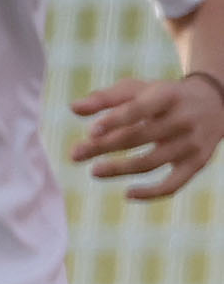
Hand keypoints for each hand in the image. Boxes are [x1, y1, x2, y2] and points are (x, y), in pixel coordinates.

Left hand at [68, 74, 223, 200]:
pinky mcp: (196, 163)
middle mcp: (182, 119)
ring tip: (93, 171)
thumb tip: (73, 108)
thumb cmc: (163, 96)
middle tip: (75, 155)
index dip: (115, 120)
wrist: (214, 104)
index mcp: (167, 96)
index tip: (90, 131)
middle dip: (104, 147)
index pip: (140, 109)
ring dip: (120, 169)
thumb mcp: (138, 89)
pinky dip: (151, 193)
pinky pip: (173, 184)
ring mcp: (191, 143)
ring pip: (151, 162)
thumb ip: (105, 98)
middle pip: (139, 137)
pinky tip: (127, 194)